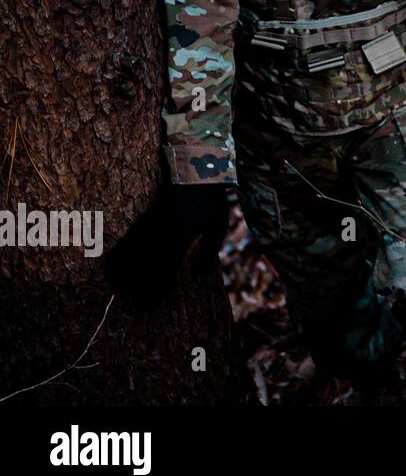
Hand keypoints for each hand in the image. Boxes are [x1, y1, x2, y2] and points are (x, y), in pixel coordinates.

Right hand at [105, 182, 229, 305]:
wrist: (194, 171)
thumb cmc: (210, 201)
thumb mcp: (218, 224)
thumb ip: (209, 251)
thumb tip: (197, 276)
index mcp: (182, 230)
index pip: (166, 263)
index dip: (159, 284)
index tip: (155, 301)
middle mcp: (162, 228)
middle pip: (144, 263)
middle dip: (139, 285)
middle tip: (137, 304)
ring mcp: (149, 223)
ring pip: (132, 253)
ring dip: (127, 273)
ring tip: (124, 293)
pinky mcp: (143, 219)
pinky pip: (128, 241)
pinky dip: (122, 258)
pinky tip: (117, 271)